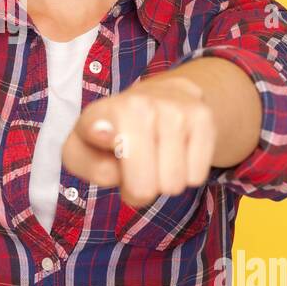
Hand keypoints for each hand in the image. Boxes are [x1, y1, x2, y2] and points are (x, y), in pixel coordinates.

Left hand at [60, 73, 217, 207]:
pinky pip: (197, 176)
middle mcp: (139, 105)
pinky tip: (174, 151)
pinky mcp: (203, 117)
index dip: (104, 142)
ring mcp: (174, 109)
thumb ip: (88, 164)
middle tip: (134, 171)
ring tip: (154, 158)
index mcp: (102, 113)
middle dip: (140, 189)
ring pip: (174, 184)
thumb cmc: (113, 136)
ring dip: (164, 180)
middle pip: (145, 187)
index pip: (103, 133)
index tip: (109, 140)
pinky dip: (186, 173)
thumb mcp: (83, 152)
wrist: (159, 96)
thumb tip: (113, 160)